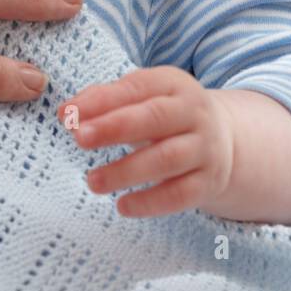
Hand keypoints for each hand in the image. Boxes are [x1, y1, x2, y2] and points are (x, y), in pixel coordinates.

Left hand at [57, 65, 233, 217]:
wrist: (223, 141)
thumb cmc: (165, 117)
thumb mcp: (142, 98)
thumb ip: (104, 101)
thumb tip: (67, 113)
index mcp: (174, 84)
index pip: (137, 87)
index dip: (101, 101)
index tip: (67, 114)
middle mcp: (194, 113)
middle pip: (155, 118)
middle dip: (114, 127)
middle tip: (79, 138)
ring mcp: (204, 148)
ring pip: (167, 159)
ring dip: (126, 171)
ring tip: (92, 181)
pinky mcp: (208, 181)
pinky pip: (180, 194)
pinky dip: (150, 202)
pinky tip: (122, 206)